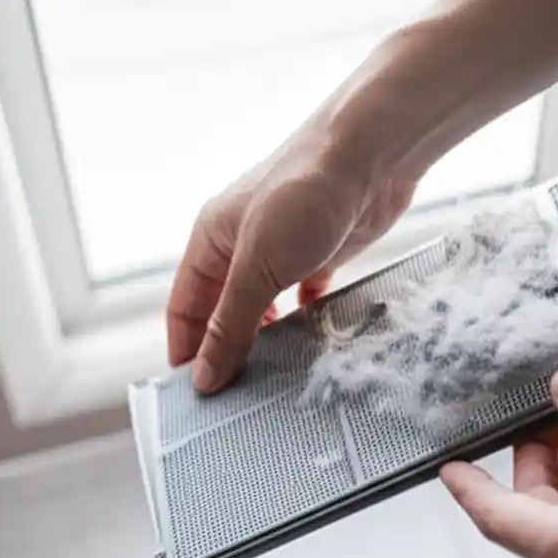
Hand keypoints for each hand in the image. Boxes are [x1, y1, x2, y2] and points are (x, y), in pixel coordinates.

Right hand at [166, 129, 416, 392]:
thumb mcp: (258, 266)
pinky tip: (311, 345)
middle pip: (223, 311)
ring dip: (267, 341)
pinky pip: (305, 297)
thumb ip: (230, 324)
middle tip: (238, 403)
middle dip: (227, 353)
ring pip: (265, 308)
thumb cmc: (305, 195)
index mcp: (211, 241)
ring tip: (275, 382)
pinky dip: (305, 322)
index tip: (195, 398)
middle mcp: (242, 245)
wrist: (373, 155)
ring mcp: (284, 249)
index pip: (184, 307)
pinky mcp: (322, 253)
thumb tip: (202, 377)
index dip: (185, 350)